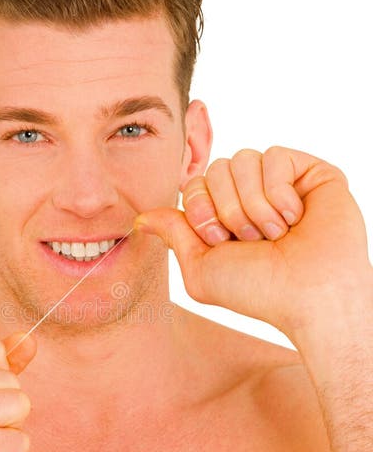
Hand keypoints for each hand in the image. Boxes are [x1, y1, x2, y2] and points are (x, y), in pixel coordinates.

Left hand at [134, 146, 370, 338]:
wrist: (309, 295)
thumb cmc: (258, 289)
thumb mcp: (200, 268)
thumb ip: (173, 234)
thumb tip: (141, 218)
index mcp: (226, 215)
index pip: (194, 184)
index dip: (200, 209)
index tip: (221, 241)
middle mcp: (253, 195)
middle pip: (215, 168)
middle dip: (226, 208)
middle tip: (251, 240)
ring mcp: (282, 182)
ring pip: (243, 159)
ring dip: (253, 204)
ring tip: (274, 233)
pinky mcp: (311, 172)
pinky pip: (275, 155)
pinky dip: (279, 191)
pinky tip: (294, 217)